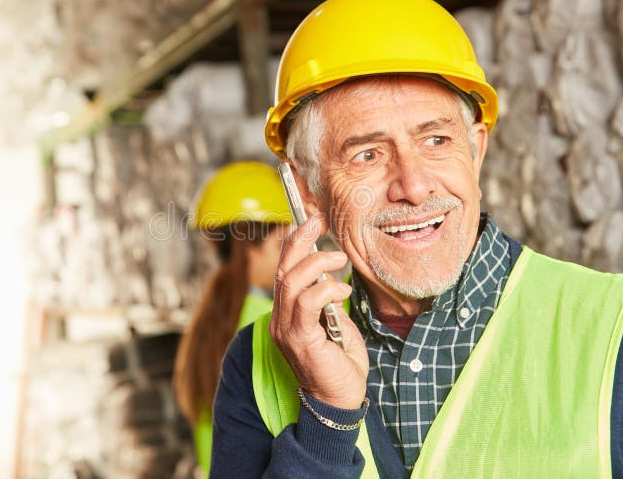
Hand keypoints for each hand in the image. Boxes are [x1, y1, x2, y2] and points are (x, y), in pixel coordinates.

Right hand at [270, 213, 368, 409]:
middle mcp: (280, 320)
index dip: (293, 244)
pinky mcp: (300, 340)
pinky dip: (326, 290)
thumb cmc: (339, 363)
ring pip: (292, 283)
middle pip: (283, 271)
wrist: (339, 401)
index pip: (284, 272)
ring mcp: (286, 330)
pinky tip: (342, 291)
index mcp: (286, 315)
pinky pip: (307, 304)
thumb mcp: (335, 324)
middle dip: (299, 241)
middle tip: (317, 221)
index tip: (308, 221)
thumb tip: (330, 277)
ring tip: (339, 258)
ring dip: (316, 264)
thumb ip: (327, 301)